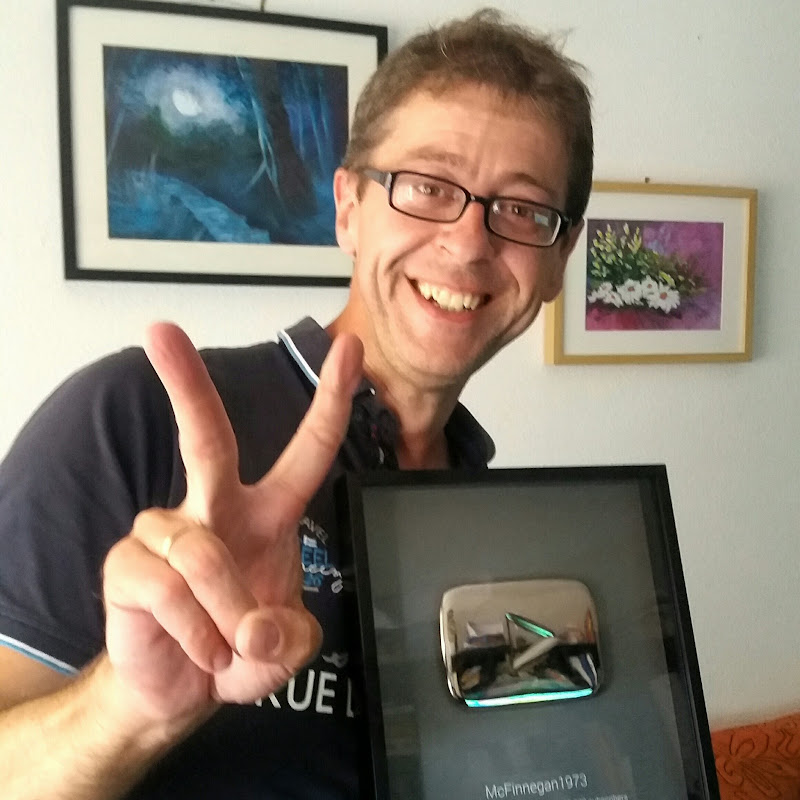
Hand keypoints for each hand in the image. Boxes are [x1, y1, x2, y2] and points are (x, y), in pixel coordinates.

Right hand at [102, 323, 362, 721]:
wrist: (182, 688)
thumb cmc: (238, 648)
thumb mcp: (287, 648)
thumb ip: (293, 638)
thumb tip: (257, 624)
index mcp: (267, 514)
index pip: (305, 451)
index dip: (330, 401)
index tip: (349, 351)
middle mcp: (215, 509)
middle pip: (205, 437)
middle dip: (186, 383)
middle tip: (160, 332)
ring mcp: (166, 532)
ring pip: (203, 552)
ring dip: (227, 611)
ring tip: (228, 646)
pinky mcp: (127, 564)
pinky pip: (168, 589)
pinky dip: (196, 632)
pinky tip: (199, 646)